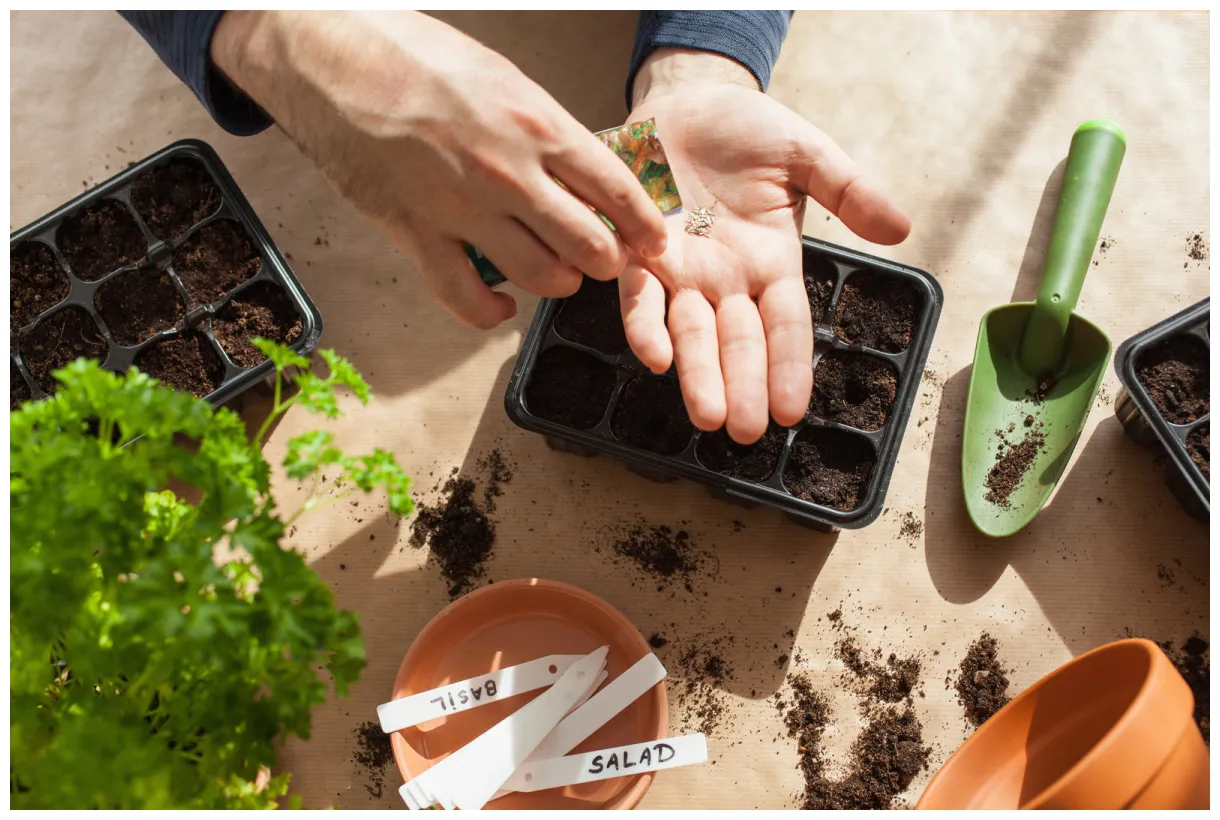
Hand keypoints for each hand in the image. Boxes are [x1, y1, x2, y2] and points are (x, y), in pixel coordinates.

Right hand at [211, 11, 667, 328]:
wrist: (332, 58)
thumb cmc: (415, 57)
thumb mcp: (503, 78)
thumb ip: (546, 131)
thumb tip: (584, 170)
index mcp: (537, 125)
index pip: (617, 191)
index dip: (645, 226)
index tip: (654, 241)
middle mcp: (509, 174)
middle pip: (590, 245)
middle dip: (607, 260)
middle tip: (605, 258)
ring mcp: (463, 210)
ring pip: (541, 277)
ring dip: (559, 282)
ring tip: (558, 273)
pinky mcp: (418, 235)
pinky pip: (467, 300)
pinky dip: (492, 312)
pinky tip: (502, 304)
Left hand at [623, 49, 910, 443]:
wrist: (687, 98)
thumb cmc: (749, 130)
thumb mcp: (808, 155)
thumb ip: (849, 190)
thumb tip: (902, 228)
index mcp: (772, 264)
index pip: (785, 327)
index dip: (789, 367)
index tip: (792, 411)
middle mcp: (727, 280)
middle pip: (738, 342)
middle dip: (741, 387)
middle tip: (744, 432)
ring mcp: (682, 271)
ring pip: (690, 332)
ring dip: (697, 374)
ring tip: (708, 415)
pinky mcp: (638, 251)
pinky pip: (639, 295)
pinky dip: (645, 324)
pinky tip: (653, 355)